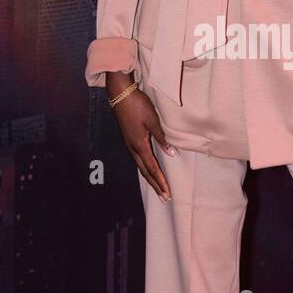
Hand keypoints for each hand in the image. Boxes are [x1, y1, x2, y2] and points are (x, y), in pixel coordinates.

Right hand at [107, 73, 176, 201]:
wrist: (120, 94)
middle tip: (164, 198)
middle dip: (155, 185)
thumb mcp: (153, 120)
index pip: (152, 168)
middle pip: (145, 171)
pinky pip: (138, 159)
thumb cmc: (138, 105)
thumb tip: (172, 153)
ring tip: (157, 188)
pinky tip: (147, 169)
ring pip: (140, 166)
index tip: (167, 193)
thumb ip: (162, 138)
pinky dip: (145, 168)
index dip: (160, 181)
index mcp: (139, 145)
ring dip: (150, 178)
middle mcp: (133, 148)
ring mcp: (129, 144)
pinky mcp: (129, 139)